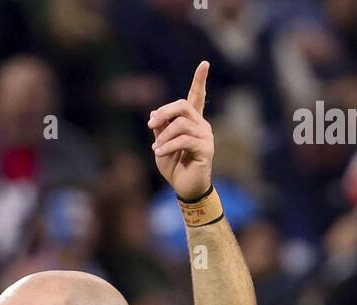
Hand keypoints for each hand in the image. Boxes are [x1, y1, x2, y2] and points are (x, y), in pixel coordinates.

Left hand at [147, 60, 213, 201]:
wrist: (185, 189)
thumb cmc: (175, 167)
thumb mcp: (161, 145)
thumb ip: (160, 129)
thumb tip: (155, 113)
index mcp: (192, 121)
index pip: (198, 97)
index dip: (200, 80)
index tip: (205, 63)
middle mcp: (201, 125)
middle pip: (184, 105)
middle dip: (165, 112)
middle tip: (151, 125)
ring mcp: (206, 136)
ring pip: (181, 124)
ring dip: (164, 135)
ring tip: (156, 149)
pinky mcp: (205, 148)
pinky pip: (184, 139)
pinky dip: (168, 145)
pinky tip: (159, 153)